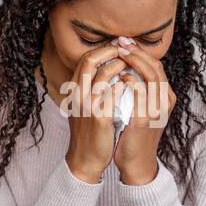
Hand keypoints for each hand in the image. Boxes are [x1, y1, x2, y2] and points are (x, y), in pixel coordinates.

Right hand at [62, 43, 126, 182]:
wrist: (85, 159)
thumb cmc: (88, 132)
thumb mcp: (82, 107)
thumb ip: (90, 90)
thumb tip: (104, 72)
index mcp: (74, 91)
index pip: (85, 60)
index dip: (102, 50)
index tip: (118, 47)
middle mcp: (77, 95)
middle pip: (90, 61)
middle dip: (109, 51)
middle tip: (126, 50)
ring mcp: (87, 106)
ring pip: (101, 75)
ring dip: (118, 66)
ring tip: (130, 65)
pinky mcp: (99, 118)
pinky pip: (112, 95)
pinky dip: (123, 86)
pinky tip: (132, 85)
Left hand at [111, 37, 175, 185]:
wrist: (136, 162)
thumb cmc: (134, 134)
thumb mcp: (140, 108)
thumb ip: (138, 90)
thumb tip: (126, 68)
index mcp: (165, 96)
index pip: (156, 65)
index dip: (140, 51)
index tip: (124, 42)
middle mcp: (166, 101)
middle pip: (155, 66)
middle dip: (137, 51)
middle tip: (120, 40)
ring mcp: (158, 110)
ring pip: (151, 76)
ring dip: (135, 61)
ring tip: (119, 51)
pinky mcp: (147, 119)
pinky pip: (141, 94)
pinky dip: (132, 81)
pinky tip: (120, 74)